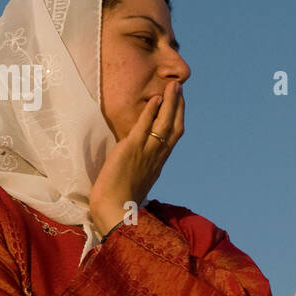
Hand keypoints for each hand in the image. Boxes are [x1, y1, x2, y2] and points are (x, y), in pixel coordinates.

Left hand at [89, 80, 184, 233]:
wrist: (116, 210)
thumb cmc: (120, 202)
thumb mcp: (134, 182)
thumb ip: (137, 170)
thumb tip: (133, 166)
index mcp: (158, 164)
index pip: (173, 137)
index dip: (177, 119)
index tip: (177, 105)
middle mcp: (157, 157)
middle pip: (175, 127)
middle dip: (178, 106)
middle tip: (178, 88)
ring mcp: (147, 152)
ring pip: (165, 123)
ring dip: (170, 102)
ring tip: (172, 85)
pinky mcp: (132, 149)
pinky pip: (145, 126)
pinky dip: (152, 111)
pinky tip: (156, 98)